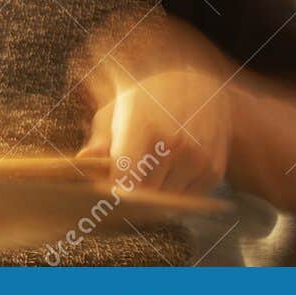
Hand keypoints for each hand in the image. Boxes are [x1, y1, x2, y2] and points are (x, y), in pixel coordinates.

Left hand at [75, 17, 234, 195]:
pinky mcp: (212, 173)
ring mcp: (196, 160)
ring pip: (164, 201)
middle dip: (130, 193)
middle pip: (142, 194)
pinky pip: (184, 200)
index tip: (103, 190)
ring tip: (149, 168)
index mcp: (143, 126)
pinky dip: (173, 193)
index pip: (124, 178)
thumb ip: (100, 140)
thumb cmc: (149, 102)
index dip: (112, 190)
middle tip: (123, 180)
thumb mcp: (117, 110)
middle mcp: (173, 144)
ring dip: (153, 194)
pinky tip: (170, 169)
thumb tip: (82, 160)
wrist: (203, 93)